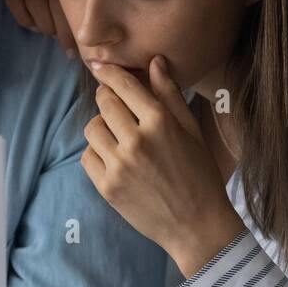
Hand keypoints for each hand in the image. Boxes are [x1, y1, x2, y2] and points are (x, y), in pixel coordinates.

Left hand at [81, 57, 244, 276]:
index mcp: (160, 123)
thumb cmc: (199, 174)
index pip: (123, 86)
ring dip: (101, 127)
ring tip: (118, 135)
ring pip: (92, 128)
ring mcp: (119, 165)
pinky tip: (115, 158)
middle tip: (115, 105)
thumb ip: (169, 94)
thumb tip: (154, 61)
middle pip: (104, 103)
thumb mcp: (191, 130)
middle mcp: (137, 141)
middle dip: (107, 99)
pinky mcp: (107, 187)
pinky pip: (88, 156)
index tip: (101, 66)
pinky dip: (97, 153)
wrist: (196, 225)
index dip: (109, 72)